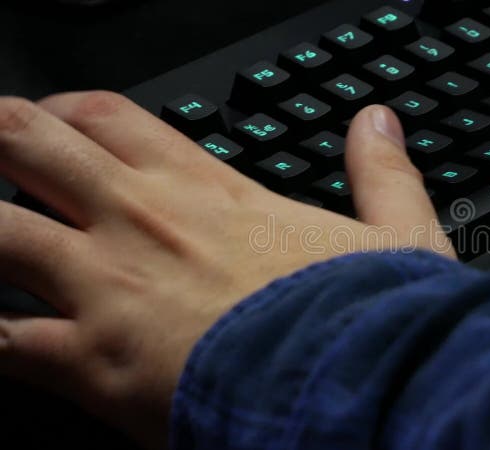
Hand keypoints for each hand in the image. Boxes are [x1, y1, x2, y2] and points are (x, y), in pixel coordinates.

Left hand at [0, 92, 453, 448]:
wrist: (342, 390)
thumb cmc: (361, 320)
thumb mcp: (393, 233)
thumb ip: (381, 171)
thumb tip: (378, 123)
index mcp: (206, 192)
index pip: (107, 118)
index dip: (64, 113)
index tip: (55, 126)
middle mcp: (142, 224)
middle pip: (28, 144)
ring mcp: (108, 289)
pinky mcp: (92, 361)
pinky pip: (1, 340)